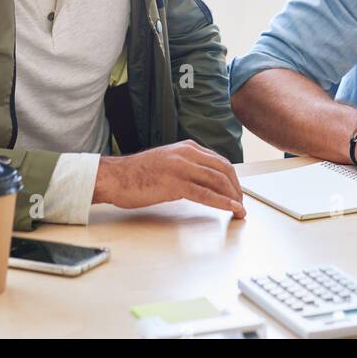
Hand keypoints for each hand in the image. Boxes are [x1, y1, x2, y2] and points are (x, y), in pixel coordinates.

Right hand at [94, 140, 245, 218]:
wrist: (115, 177)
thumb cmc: (137, 173)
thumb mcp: (167, 162)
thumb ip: (186, 167)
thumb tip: (204, 182)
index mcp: (187, 147)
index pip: (219, 161)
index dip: (232, 178)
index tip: (237, 192)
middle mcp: (187, 154)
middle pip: (223, 170)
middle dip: (236, 188)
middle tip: (242, 203)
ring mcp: (181, 168)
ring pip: (217, 181)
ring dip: (233, 197)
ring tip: (240, 210)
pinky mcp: (174, 184)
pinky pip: (205, 194)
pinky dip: (222, 203)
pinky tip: (230, 209)